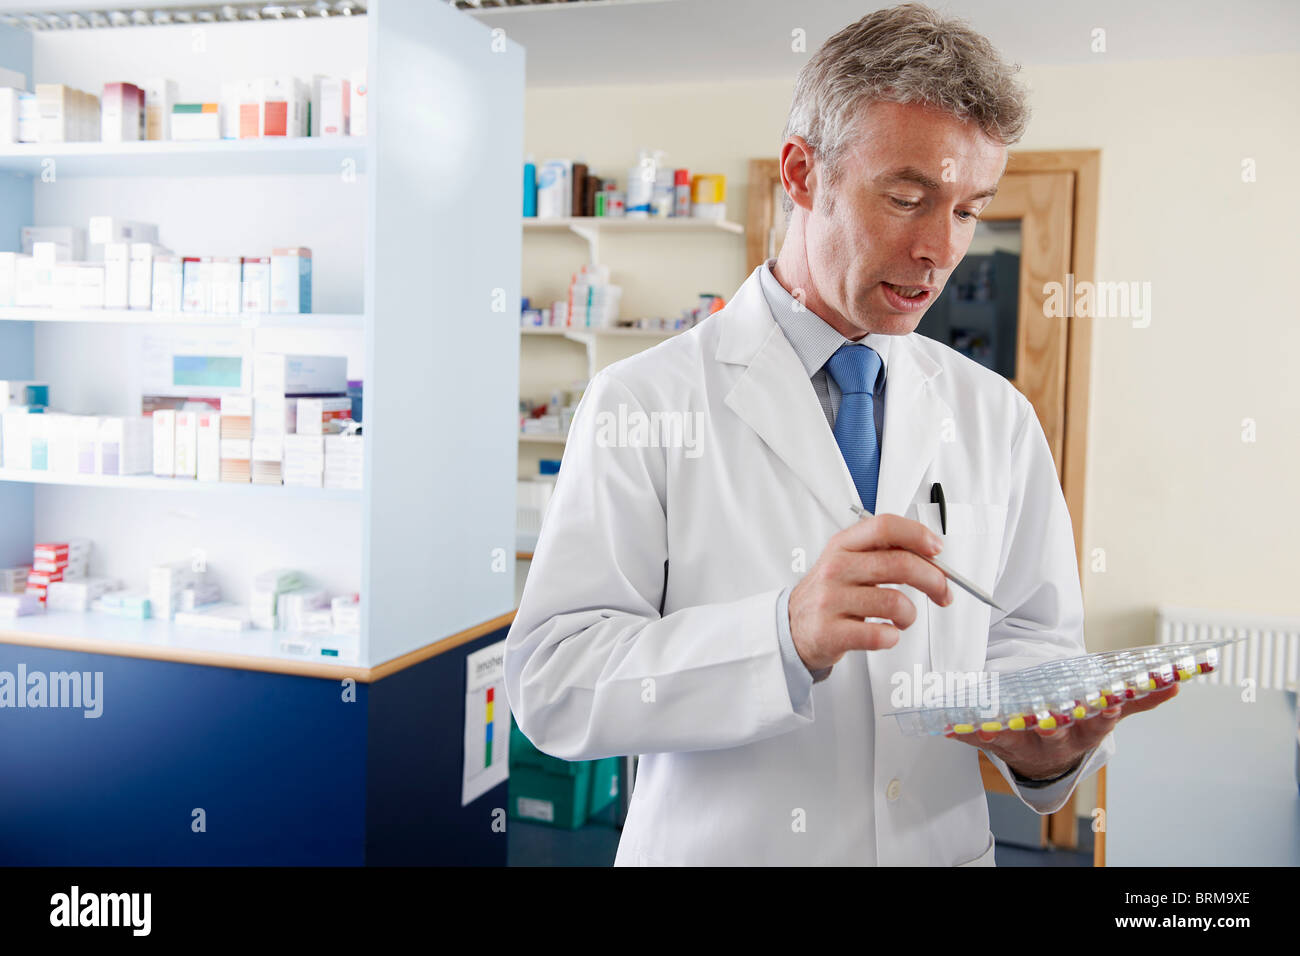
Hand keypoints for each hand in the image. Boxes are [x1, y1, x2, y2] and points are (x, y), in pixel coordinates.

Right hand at [788, 513, 952, 672]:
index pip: (885, 527)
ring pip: (895, 602)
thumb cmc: (830, 593)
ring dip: (910, 614)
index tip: (937, 550)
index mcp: (843, 545)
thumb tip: (932, 559)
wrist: (793, 626)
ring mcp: (831, 600)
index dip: (917, 535)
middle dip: (933, 579)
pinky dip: (893, 636)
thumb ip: (884, 553)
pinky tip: (887, 633)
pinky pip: (879, 635)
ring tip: (904, 618)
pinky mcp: (831, 632)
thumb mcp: (848, 561)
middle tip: (942, 591)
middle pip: (900, 564)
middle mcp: (835, 568)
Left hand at [946, 684, 1180, 778]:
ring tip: (990, 724)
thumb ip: (1138, 699)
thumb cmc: (1075, 727)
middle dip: (1053, 723)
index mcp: (1084, 731)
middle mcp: (1055, 739)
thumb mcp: (1106, 715)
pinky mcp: (996, 742)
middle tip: (1051, 715)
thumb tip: (1175, 682)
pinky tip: (950, 726)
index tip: (1109, 701)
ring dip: (1003, 731)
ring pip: (1014, 737)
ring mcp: (1024, 742)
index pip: (1098, 722)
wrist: (1042, 761)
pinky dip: (965, 733)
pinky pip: (978, 738)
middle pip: (1055, 732)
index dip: (1104, 713)